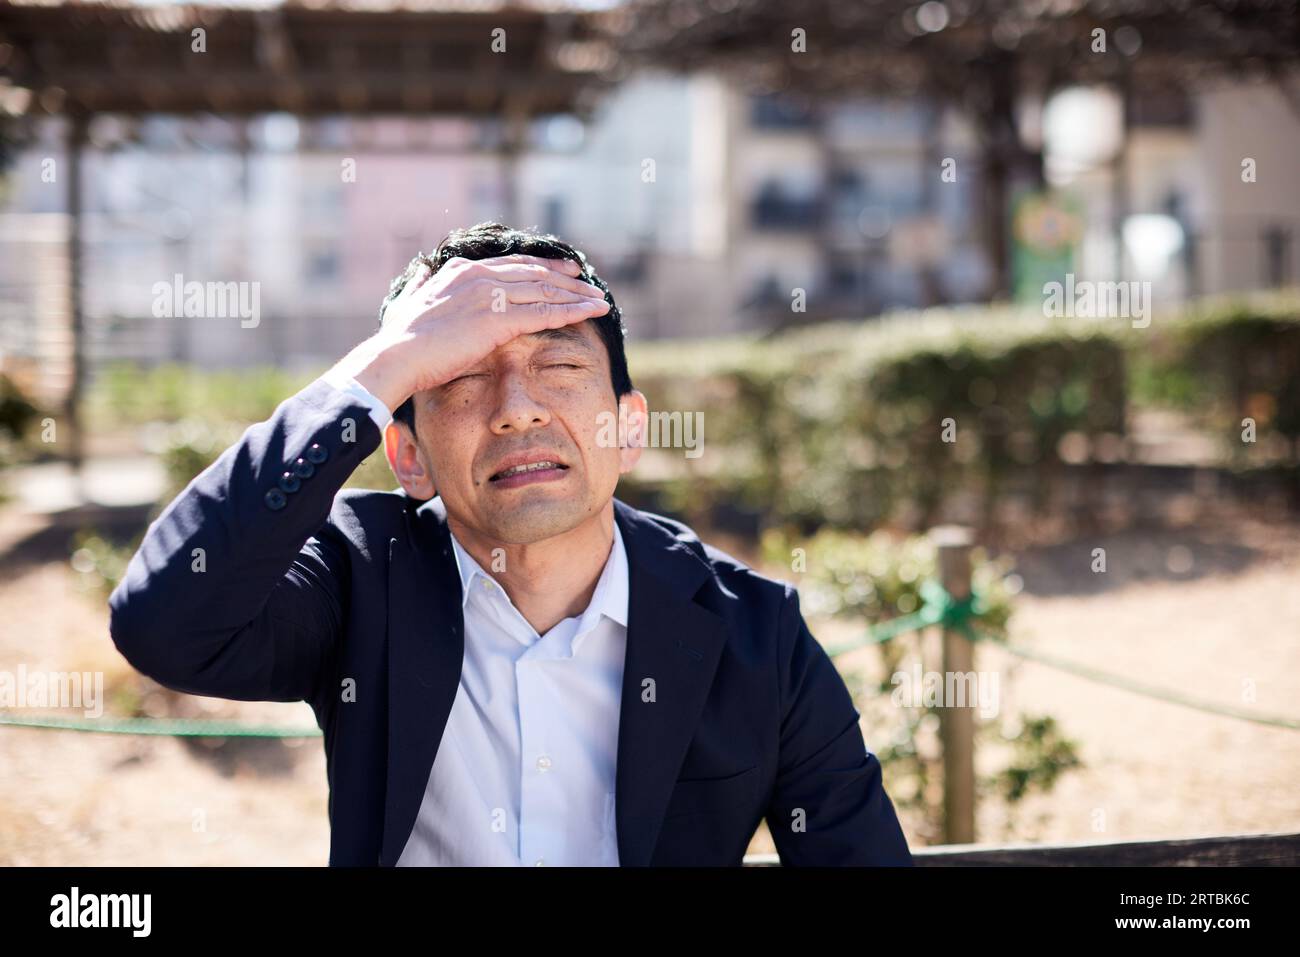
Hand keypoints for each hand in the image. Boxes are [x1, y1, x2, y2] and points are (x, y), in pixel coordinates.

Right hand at [328, 254, 610, 412]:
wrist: (396, 357)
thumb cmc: (401, 340)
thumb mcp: (410, 302)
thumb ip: (422, 286)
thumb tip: (422, 274)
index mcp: (462, 271)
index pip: (512, 264)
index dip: (542, 266)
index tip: (563, 269)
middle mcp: (479, 276)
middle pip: (535, 273)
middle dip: (566, 278)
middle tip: (588, 281)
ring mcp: (490, 295)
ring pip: (545, 290)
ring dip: (576, 294)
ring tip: (600, 300)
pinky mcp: (498, 319)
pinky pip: (545, 312)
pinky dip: (573, 311)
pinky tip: (592, 312)